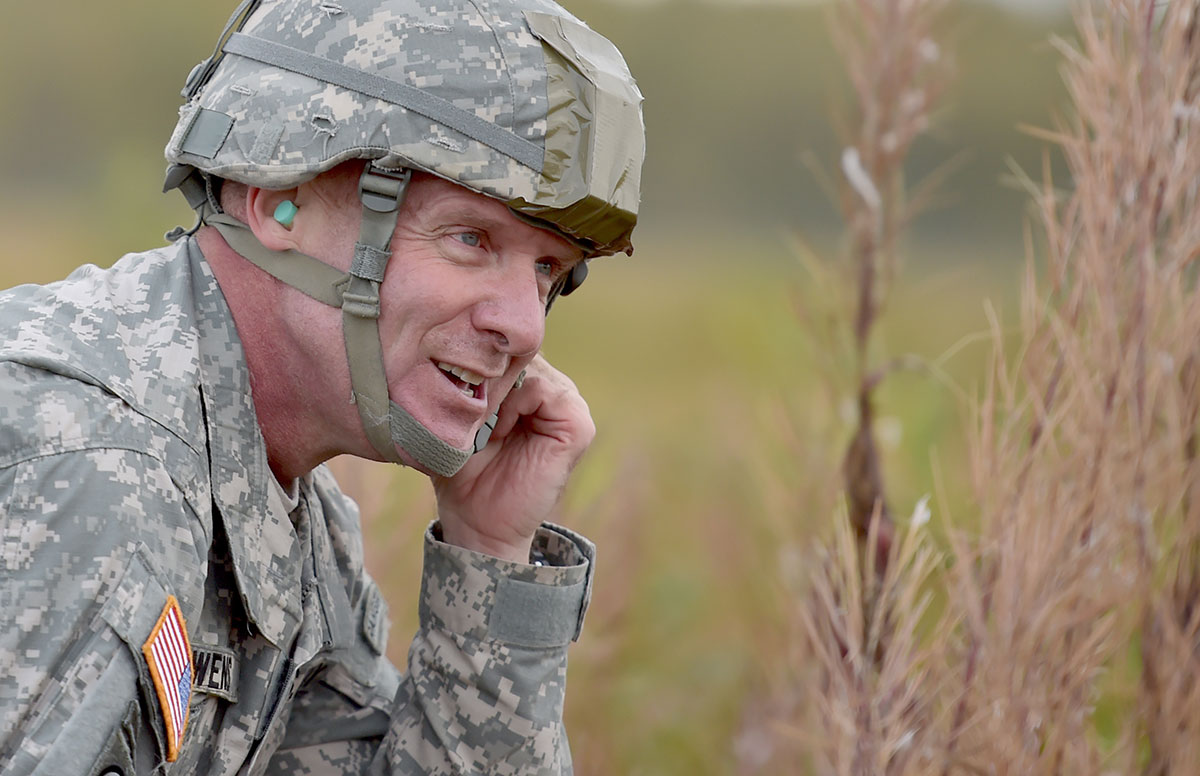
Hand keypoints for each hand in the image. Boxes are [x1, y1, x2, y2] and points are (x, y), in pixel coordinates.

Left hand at [431, 354, 594, 562]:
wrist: (476, 520)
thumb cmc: (462, 469)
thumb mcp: (457, 414)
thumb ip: (468, 379)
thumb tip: (466, 346)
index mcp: (525, 381)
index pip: (506, 343)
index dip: (477, 353)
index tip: (450, 376)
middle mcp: (550, 386)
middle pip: (518, 351)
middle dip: (485, 371)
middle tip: (462, 404)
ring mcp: (568, 403)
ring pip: (530, 366)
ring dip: (496, 390)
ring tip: (479, 423)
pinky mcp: (578, 425)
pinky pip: (545, 390)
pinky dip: (515, 404)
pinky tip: (498, 429)